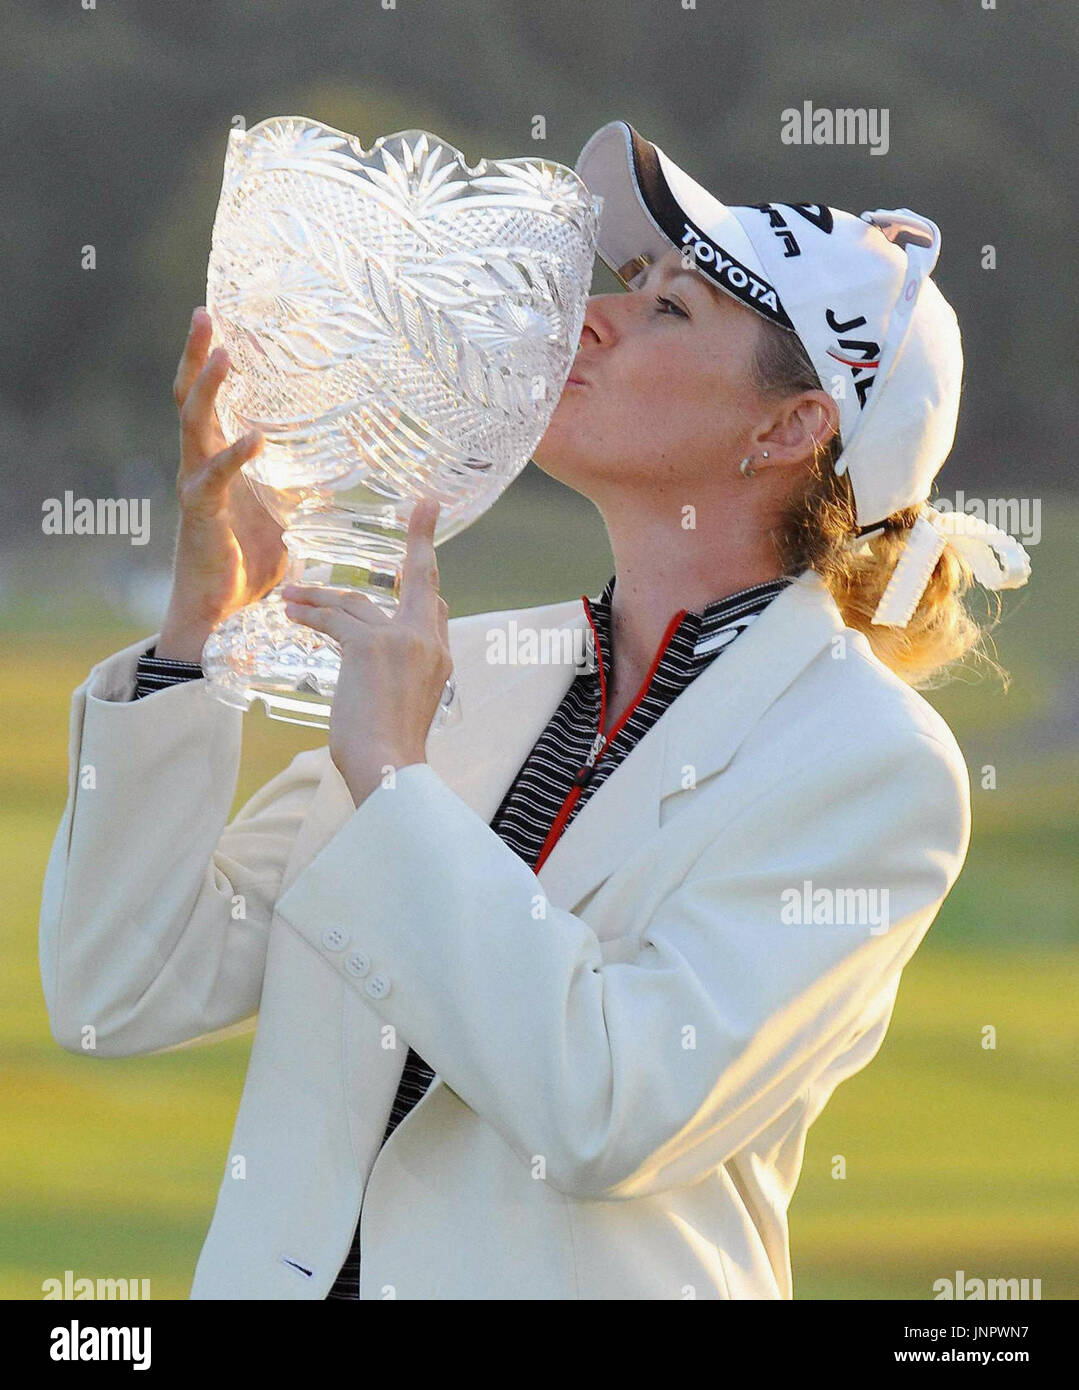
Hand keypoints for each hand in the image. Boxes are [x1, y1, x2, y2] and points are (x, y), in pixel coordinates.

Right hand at [158, 308, 286, 659]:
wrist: (224, 614)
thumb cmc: (255, 564)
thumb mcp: (290, 512)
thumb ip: (309, 483)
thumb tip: (356, 462)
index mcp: (220, 460)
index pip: (211, 400)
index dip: (212, 361)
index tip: (221, 318)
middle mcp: (201, 466)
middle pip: (189, 397)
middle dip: (197, 355)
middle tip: (204, 314)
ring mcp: (197, 488)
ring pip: (192, 426)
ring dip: (208, 389)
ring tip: (225, 355)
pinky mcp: (201, 516)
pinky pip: (213, 479)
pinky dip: (234, 457)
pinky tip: (254, 439)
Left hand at [281, 497, 452, 804]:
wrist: (390, 768)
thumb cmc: (392, 750)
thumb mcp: (409, 703)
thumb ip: (404, 670)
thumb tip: (380, 653)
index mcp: (440, 655)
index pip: (437, 603)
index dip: (430, 571)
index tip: (436, 532)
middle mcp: (427, 640)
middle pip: (420, 578)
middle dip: (422, 537)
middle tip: (424, 506)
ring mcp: (401, 640)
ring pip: (356, 602)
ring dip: (320, 598)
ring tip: (292, 597)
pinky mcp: (369, 647)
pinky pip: (334, 620)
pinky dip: (309, 615)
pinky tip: (291, 614)